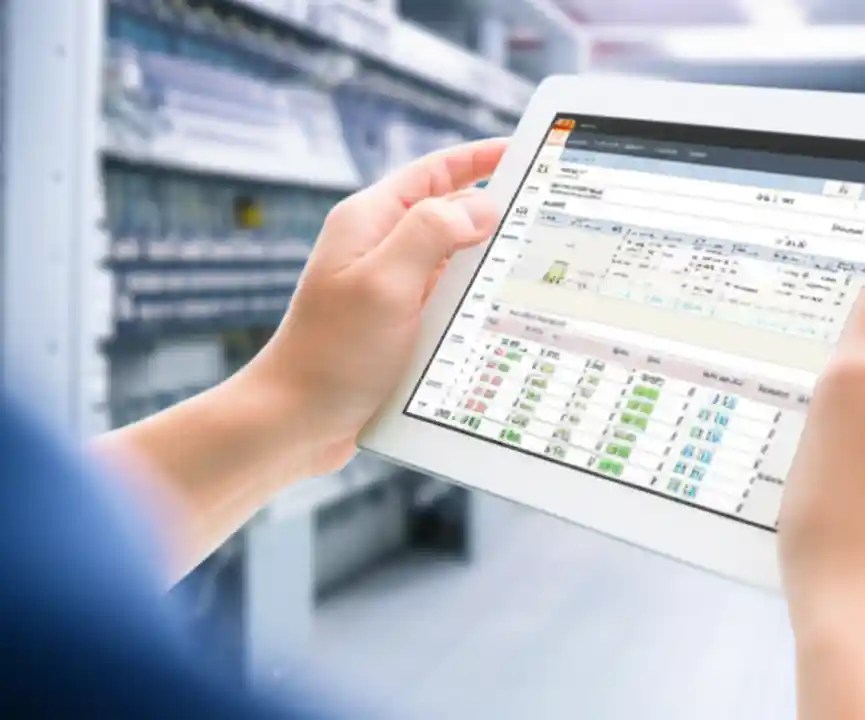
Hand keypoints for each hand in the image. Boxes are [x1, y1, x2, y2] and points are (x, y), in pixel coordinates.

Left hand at [245, 139, 506, 474]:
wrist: (296, 422)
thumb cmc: (331, 354)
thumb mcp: (384, 284)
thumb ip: (431, 234)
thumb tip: (481, 206)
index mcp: (369, 221)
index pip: (435, 172)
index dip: (480, 158)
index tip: (525, 153)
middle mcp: (380, 247)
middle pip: (450, 213)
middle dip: (495, 211)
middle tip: (547, 212)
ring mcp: (390, 286)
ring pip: (454, 259)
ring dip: (489, 260)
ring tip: (536, 261)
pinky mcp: (399, 322)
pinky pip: (449, 298)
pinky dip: (476, 297)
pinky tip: (504, 309)